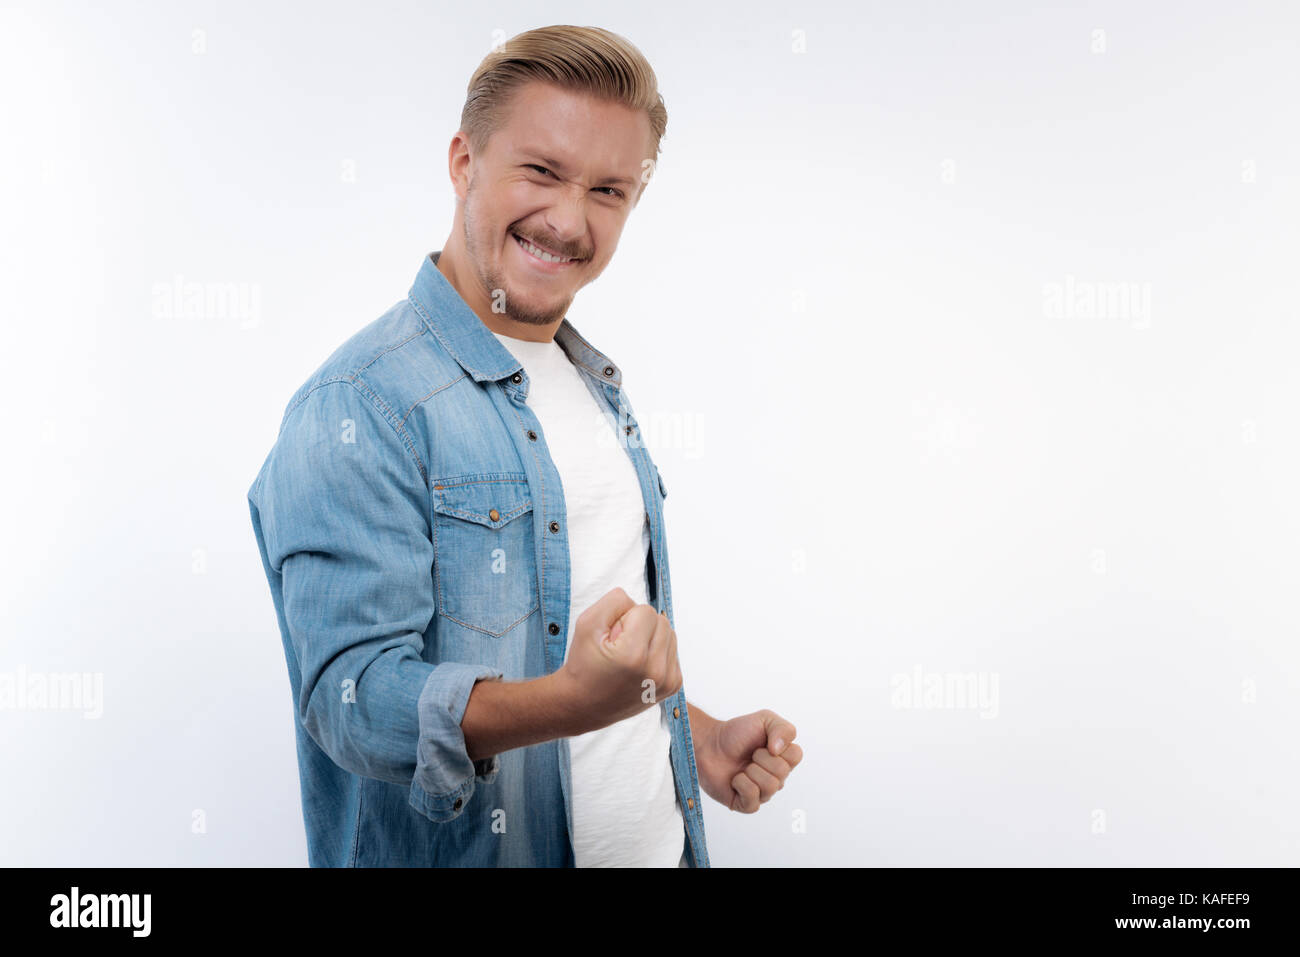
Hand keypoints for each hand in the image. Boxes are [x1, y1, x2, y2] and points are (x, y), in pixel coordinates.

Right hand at [554, 587, 681, 733]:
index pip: (646, 611)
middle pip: (661, 621)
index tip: (612, 637)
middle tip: (619, 646)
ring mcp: (667, 681)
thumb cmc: (583, 664)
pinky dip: (657, 651)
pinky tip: (639, 664)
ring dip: (651, 638)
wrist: (583, 704)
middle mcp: (655, 671)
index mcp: (634, 656)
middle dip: (640, 626)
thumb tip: (637, 602)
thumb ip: (614, 601)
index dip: (625, 618)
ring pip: (670, 634)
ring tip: (629, 655)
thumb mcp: (587, 623)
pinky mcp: (673, 685)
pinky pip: (672, 650)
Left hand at [695, 709, 801, 812]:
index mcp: (784, 759)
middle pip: (782, 771)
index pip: (796, 755)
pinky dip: (741, 784)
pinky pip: (753, 798)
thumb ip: (783, 729)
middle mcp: (777, 778)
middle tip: (750, 754)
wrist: (709, 744)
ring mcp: (763, 793)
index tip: (764, 742)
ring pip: (770, 786)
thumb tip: (778, 750)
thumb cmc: (737, 733)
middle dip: (761, 757)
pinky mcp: (747, 805)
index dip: (778, 746)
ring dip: (751, 771)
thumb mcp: (765, 719)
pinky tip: (735, 780)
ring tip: (742, 767)